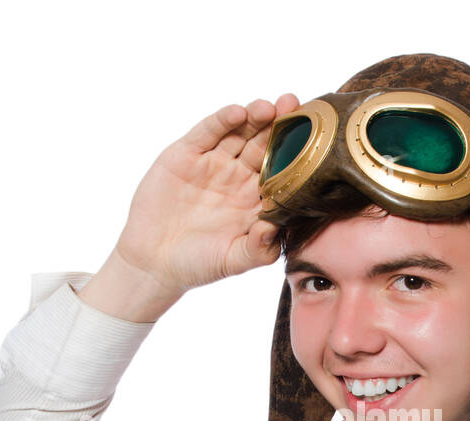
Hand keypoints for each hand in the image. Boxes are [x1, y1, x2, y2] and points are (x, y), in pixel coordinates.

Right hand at [110, 95, 300, 301]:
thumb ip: (258, 249)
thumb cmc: (198, 264)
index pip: (281, 171)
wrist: (153, 261)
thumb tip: (275, 227)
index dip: (297, 154)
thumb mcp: (233, 261)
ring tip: (270, 107)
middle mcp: (237, 177)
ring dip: (255, 117)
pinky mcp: (186, 154)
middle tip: (297, 107)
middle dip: (280, 126)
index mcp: (255, 200)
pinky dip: (222, 121)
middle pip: (263, 144)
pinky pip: (207, 133)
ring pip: (239, 133)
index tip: (315, 139)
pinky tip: (238, 112)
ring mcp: (213, 163)